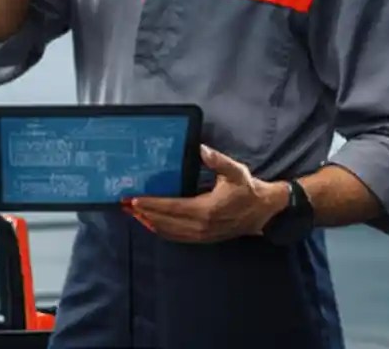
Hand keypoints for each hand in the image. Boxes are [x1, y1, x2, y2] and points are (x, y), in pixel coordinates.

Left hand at [123, 145, 288, 243]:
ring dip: (149, 223)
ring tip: (131, 214)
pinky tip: (151, 224)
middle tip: (123, 206)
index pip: (171, 208)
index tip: (132, 199)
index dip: (151, 204)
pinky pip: (178, 237)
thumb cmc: (249, 189)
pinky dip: (162, 231)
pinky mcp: (204, 238)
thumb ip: (218, 161)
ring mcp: (202, 235)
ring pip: (169, 232)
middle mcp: (201, 226)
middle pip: (165, 221)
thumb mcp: (236, 171)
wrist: (266, 211)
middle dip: (143, 213)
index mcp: (205, 210)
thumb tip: (201, 149)